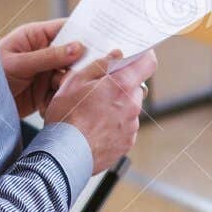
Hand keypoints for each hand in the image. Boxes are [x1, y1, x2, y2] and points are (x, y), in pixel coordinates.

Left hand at [0, 19, 87, 117]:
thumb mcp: (18, 63)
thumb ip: (48, 56)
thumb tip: (78, 47)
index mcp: (36, 37)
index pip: (66, 29)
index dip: (84, 33)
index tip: (103, 39)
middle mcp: (44, 53)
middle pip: (72, 55)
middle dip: (78, 65)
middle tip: (82, 74)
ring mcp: (45, 73)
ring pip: (69, 76)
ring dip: (67, 85)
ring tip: (56, 91)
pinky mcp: (44, 92)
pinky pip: (61, 93)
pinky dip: (58, 100)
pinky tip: (47, 105)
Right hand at [43, 49, 157, 172]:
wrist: (64, 156)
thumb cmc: (66, 119)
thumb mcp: (74, 82)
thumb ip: (98, 65)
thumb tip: (116, 55)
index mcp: (121, 86)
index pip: (148, 63)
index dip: (143, 57)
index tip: (136, 56)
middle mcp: (132, 105)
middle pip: (136, 87)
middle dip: (121, 86)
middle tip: (99, 90)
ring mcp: (131, 126)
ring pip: (130, 108)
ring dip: (117, 106)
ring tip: (93, 114)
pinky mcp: (127, 142)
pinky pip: (126, 127)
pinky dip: (115, 125)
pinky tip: (96, 128)